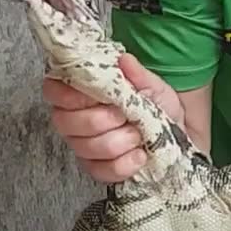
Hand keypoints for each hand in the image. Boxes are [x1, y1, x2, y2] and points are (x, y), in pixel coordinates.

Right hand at [43, 52, 181, 183]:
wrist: (177, 133)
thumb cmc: (157, 105)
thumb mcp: (151, 85)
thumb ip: (136, 74)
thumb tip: (123, 60)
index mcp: (79, 92)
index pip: (53, 90)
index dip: (72, 95)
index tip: (100, 95)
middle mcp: (73, 120)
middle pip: (66, 122)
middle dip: (103, 119)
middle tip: (126, 115)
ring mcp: (82, 147)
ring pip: (87, 147)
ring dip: (120, 140)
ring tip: (137, 134)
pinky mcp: (96, 170)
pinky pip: (102, 170)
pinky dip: (126, 163)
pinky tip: (139, 155)